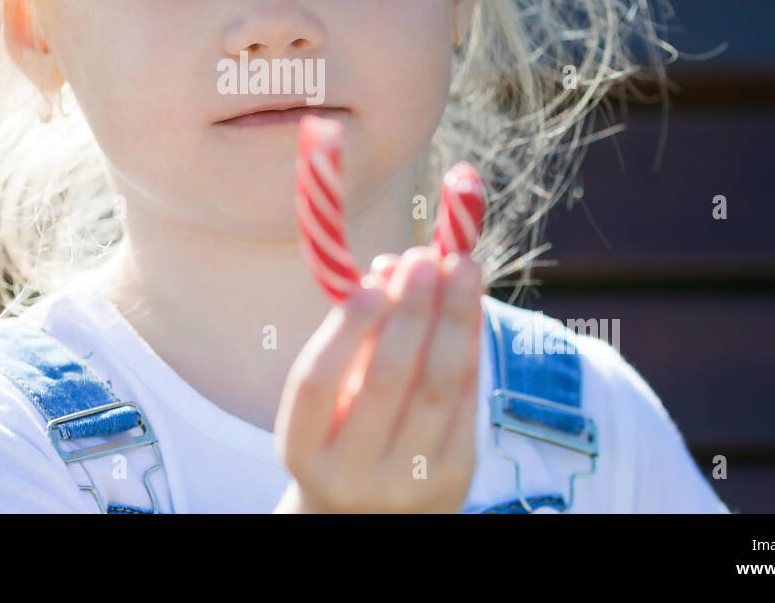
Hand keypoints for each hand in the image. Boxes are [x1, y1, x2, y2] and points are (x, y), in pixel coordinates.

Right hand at [273, 246, 483, 512]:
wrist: (371, 519)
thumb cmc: (341, 434)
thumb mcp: (329, 400)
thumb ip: (355, 339)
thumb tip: (389, 269)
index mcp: (301, 451)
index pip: (316, 383)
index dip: (344, 329)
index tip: (370, 279)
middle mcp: (351, 473)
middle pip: (387, 379)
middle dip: (411, 309)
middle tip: (425, 255)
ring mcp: (407, 481)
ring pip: (438, 387)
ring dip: (454, 318)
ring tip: (462, 266)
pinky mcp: (455, 478)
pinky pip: (467, 400)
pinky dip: (471, 346)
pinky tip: (472, 306)